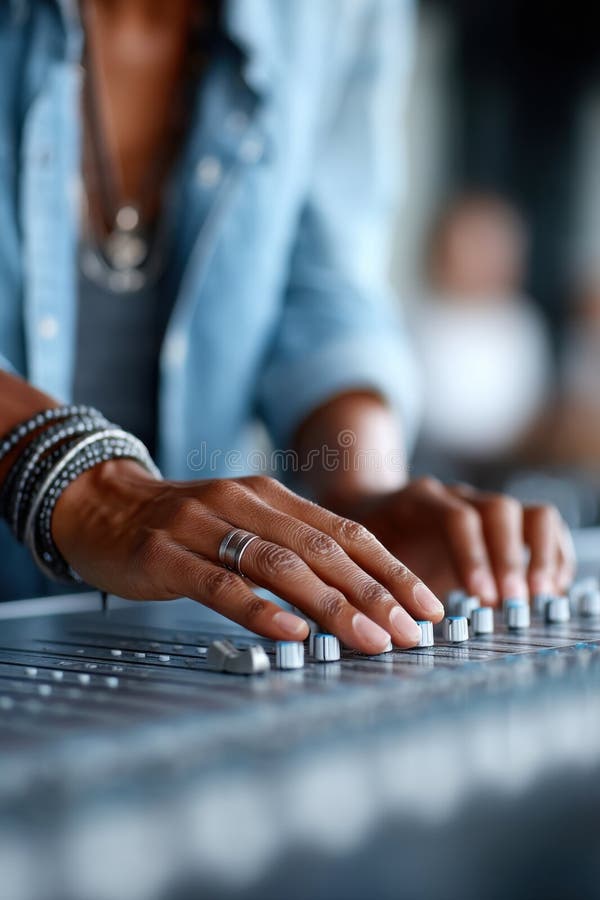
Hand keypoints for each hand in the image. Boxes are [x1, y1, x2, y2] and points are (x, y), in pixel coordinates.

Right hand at [52, 461, 444, 652]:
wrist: (100, 504)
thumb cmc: (180, 526)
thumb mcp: (241, 524)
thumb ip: (289, 550)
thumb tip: (354, 598)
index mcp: (271, 495)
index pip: (347, 531)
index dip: (393, 569)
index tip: (431, 606)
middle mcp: (245, 502)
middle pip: (325, 549)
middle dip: (378, 593)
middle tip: (416, 632)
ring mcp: (204, 526)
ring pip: (281, 565)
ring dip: (334, 605)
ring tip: (373, 640)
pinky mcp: (166, 554)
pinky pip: (221, 583)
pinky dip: (261, 608)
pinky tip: (292, 632)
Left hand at [350, 477, 575, 605]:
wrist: (370, 506)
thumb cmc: (363, 539)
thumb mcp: (358, 553)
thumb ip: (372, 578)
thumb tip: (380, 619)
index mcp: (420, 500)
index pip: (458, 517)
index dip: (473, 556)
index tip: (480, 597)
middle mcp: (459, 497)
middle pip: (500, 510)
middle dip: (510, 559)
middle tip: (513, 602)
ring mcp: (485, 506)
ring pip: (531, 513)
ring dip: (542, 556)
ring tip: (541, 596)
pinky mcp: (504, 524)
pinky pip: (542, 527)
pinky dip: (554, 556)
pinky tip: (550, 589)